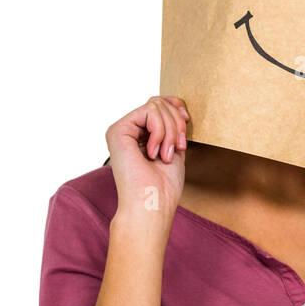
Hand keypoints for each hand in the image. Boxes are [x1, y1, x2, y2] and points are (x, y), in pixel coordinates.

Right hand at [105, 96, 189, 234]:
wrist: (152, 202)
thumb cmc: (164, 184)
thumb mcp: (174, 147)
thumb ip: (171, 126)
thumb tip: (176, 104)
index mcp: (139, 134)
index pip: (159, 104)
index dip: (176, 107)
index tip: (187, 121)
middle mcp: (128, 130)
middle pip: (159, 103)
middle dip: (176, 124)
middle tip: (177, 148)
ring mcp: (121, 130)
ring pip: (156, 106)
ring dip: (170, 131)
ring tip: (167, 154)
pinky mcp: (117, 131)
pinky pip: (149, 112)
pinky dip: (161, 131)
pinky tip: (156, 152)